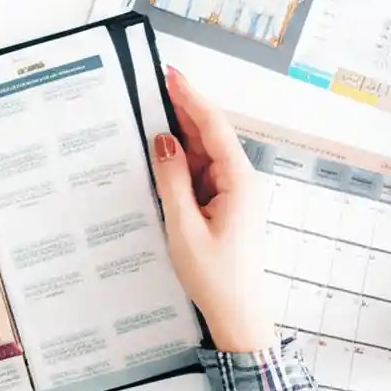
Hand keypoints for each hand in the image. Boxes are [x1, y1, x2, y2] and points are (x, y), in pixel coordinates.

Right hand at [152, 67, 276, 352]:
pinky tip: (160, 158)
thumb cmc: (216, 278)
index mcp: (239, 182)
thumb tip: (163, 140)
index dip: (191, 98)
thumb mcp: (184, 227)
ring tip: (150, 115)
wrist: (238, 316)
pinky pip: (201, 175)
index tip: (172, 74)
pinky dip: (181, 164)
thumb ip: (172, 180)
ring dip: (179, 138)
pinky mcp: (225, 207)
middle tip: (155, 85)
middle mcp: (240, 182)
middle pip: (210, 135)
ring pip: (204, 155)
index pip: (213, 127)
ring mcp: (234, 194)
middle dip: (183, 109)